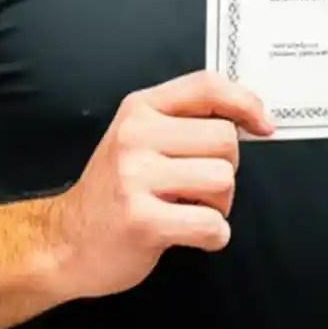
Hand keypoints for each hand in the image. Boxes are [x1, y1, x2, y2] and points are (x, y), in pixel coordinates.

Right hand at [44, 71, 273, 299]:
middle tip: (196, 187)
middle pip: (225, 140)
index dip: (245, 102)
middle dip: (224, 169)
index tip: (261, 124)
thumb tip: (248, 117)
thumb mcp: (138, 139)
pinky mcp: (143, 220)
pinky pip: (211, 224)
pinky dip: (212, 236)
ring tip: (186, 209)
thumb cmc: (112, 192)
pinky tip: (187, 233)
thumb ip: (183, 122)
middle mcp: (136, 136)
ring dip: (217, 205)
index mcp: (139, 110)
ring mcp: (136, 177)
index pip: (206, 86)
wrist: (65, 242)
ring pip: (223, 180)